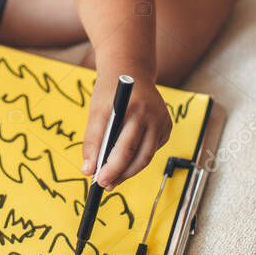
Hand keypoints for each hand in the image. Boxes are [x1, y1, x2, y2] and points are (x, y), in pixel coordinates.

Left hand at [81, 71, 171, 188]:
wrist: (130, 71)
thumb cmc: (110, 92)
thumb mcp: (96, 111)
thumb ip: (92, 141)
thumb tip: (88, 169)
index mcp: (130, 108)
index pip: (120, 146)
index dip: (109, 166)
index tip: (97, 180)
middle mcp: (150, 114)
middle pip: (136, 154)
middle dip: (118, 173)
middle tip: (104, 184)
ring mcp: (161, 120)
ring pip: (146, 156)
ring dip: (128, 171)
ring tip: (113, 180)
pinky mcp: (167, 126)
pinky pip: (152, 149)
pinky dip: (138, 159)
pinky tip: (126, 162)